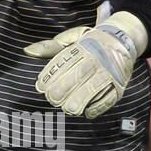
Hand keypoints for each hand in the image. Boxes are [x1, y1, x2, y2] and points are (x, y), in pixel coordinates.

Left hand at [24, 10, 148, 118]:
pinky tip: (88, 112)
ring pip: (95, 86)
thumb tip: (28, 51)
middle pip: (80, 73)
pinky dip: (100, 105)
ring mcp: (110, 72)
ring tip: (69, 109)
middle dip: (65, 87)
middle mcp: (97, 58)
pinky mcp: (119, 83)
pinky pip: (110, 96)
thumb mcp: (71, 38)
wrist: (123, 38)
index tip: (41, 86)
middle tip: (52, 99)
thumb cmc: (90, 41)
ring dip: (82, 98)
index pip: (66, 60)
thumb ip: (50, 47)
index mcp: (83, 46)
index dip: (53, 74)